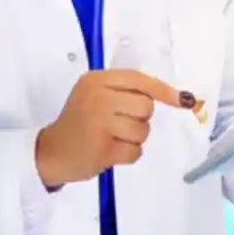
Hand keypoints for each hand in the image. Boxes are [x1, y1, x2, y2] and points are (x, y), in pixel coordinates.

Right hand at [35, 69, 196, 187]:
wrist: (50, 151)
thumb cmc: (78, 122)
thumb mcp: (94, 95)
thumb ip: (124, 91)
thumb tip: (174, 96)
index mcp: (96, 80)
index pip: (139, 80)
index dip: (163, 90)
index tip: (183, 100)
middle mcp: (98, 97)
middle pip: (145, 106)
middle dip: (140, 119)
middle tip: (120, 124)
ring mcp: (99, 123)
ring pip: (143, 131)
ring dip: (134, 138)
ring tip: (113, 137)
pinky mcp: (103, 148)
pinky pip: (135, 151)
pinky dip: (128, 154)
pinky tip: (110, 150)